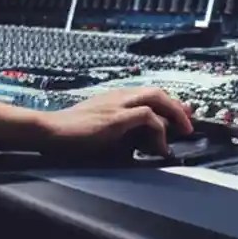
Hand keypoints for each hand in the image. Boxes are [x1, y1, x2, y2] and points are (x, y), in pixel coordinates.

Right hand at [39, 87, 192, 156]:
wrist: (49, 130)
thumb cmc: (70, 134)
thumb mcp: (100, 131)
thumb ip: (120, 132)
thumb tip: (142, 142)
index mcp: (114, 98)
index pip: (147, 94)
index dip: (168, 103)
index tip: (181, 115)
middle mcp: (118, 96)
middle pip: (157, 91)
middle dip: (176, 106)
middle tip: (188, 124)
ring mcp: (117, 105)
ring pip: (156, 97)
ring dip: (174, 114)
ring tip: (183, 131)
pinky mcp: (115, 118)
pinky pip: (146, 116)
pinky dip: (159, 130)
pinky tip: (160, 147)